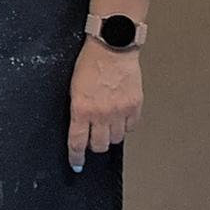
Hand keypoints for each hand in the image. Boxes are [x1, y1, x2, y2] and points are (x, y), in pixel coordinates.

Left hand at [67, 40, 142, 173]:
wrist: (112, 46)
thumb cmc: (90, 62)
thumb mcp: (74, 87)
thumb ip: (78, 109)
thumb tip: (79, 127)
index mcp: (81, 108)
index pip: (77, 142)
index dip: (76, 156)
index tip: (77, 163)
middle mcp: (101, 113)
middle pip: (99, 145)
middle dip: (94, 144)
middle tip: (93, 136)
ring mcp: (120, 111)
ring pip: (116, 139)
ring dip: (110, 135)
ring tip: (108, 122)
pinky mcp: (135, 106)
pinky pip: (131, 127)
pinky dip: (126, 125)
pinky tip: (121, 115)